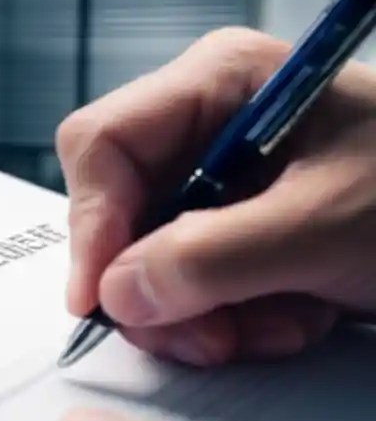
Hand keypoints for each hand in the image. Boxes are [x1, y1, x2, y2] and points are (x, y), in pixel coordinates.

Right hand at [57, 27, 375, 365]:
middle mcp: (209, 127)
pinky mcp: (243, 233)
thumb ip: (214, 257)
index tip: (101, 297)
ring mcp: (225, 184)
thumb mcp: (329, 224)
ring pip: (151, 262)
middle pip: (119, 213)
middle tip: (206, 337)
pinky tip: (294, 320)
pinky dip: (236, 320)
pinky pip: (194, 286)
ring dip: (204, 315)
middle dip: (160, 287)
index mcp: (221, 83)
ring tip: (277, 328)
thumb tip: (117, 291)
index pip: (102, 145)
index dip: (92, 224)